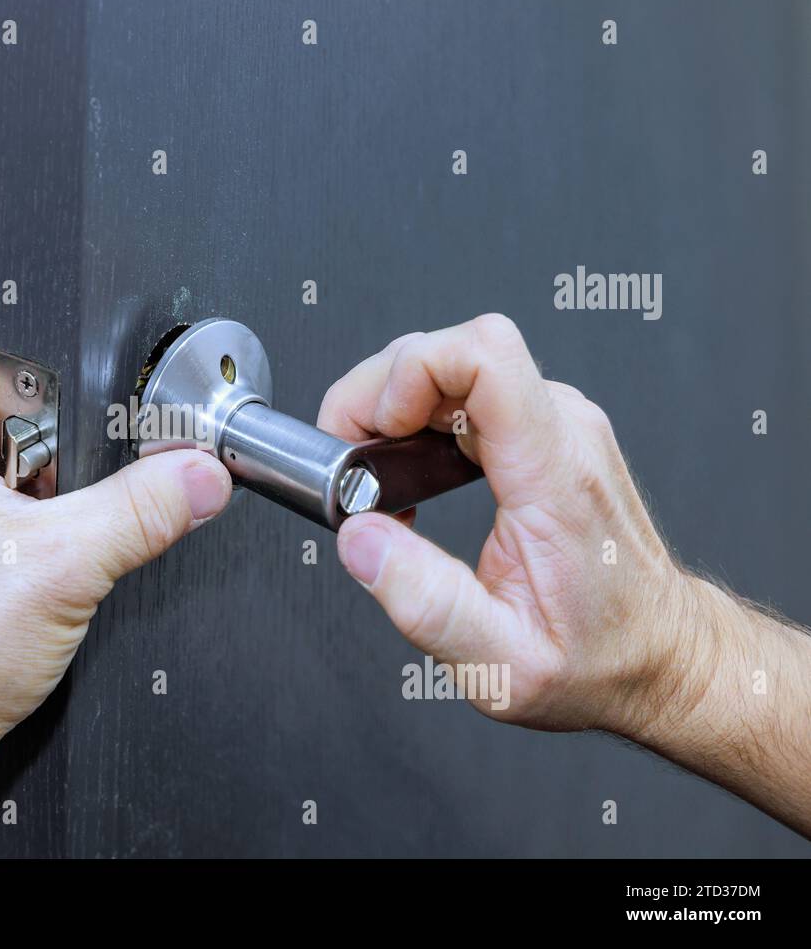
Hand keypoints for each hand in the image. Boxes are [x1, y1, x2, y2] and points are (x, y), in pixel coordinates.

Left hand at [0, 282, 231, 855]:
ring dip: (20, 460)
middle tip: (71, 441)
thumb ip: (147, 507)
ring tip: (47, 507)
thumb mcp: (70, 564)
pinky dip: (1, 498)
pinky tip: (26, 541)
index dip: (4, 299)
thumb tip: (199, 474)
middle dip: (34, 403)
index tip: (48, 299)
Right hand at [319, 313, 694, 735]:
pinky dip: (418, 415)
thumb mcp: (501, 664)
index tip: (376, 431)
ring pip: (455, 360)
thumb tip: (360, 539)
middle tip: (353, 465)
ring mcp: (556, 423)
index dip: (411, 373)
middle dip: (380, 394)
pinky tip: (408, 471)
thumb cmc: (596, 656)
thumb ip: (425, 603)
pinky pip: (467, 386)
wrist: (660, 653)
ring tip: (377, 477)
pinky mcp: (543, 428)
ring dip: (395, 405)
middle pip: (454, 349)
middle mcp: (562, 431)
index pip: (486, 356)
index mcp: (554, 477)